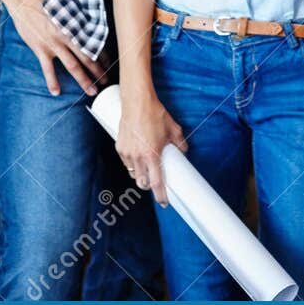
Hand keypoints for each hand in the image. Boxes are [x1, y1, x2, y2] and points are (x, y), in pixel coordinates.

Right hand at [0, 0, 104, 95]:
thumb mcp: (65, 3)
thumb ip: (76, 16)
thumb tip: (88, 23)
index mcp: (74, 24)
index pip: (93, 43)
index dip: (102, 55)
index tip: (109, 63)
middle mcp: (66, 36)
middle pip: (87, 57)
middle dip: (98, 71)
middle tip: (106, 82)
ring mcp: (53, 44)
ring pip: (72, 66)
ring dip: (83, 80)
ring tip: (91, 91)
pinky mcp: (40, 49)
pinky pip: (47, 69)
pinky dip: (52, 81)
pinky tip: (56, 92)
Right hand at [116, 91, 187, 205]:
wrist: (137, 102)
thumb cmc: (155, 114)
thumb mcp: (173, 129)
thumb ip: (180, 143)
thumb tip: (184, 151)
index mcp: (152, 155)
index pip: (156, 183)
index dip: (161, 195)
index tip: (164, 202)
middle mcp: (138, 157)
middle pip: (141, 183)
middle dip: (148, 186)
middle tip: (154, 182)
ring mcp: (127, 153)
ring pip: (132, 173)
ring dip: (139, 174)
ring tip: (146, 167)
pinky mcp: (119, 147)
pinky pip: (125, 162)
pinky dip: (131, 163)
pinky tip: (136, 156)